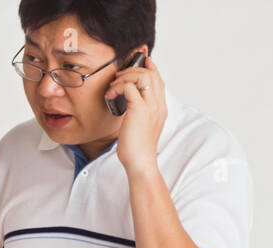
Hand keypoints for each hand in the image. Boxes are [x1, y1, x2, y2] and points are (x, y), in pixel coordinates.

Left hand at [109, 55, 166, 177]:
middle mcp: (158, 104)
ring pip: (142, 76)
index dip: (150, 67)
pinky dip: (118, 86)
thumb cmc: (138, 148)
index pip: (159, 79)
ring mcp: (150, 106)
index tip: (141, 59)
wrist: (141, 162)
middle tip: (119, 77)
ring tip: (114, 86)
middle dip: (133, 69)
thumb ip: (139, 111)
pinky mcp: (139, 109)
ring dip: (125, 76)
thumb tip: (129, 102)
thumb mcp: (141, 126)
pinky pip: (129, 87)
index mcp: (160, 108)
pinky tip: (111, 94)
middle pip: (151, 73)